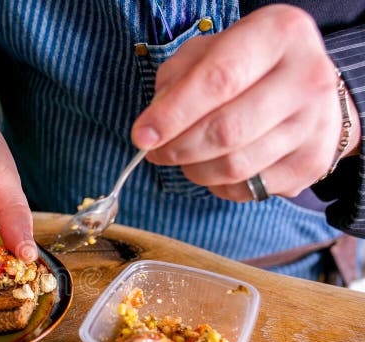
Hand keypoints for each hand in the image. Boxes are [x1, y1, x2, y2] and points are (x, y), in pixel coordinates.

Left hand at [131, 4, 361, 200]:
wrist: (307, 86)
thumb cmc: (246, 65)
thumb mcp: (208, 51)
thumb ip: (175, 81)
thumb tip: (151, 129)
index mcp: (279, 34)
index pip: (219, 81)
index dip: (173, 115)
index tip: (142, 137)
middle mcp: (308, 77)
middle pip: (227, 131)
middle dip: (178, 148)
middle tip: (157, 152)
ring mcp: (316, 123)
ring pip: (236, 166)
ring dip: (196, 170)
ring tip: (186, 157)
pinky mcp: (313, 162)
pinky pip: (250, 189)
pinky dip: (220, 186)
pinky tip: (215, 168)